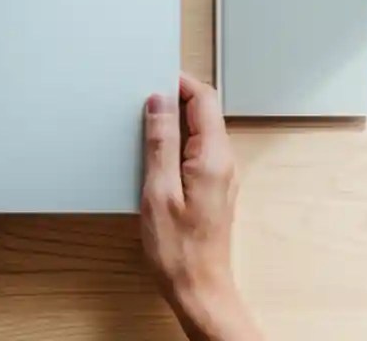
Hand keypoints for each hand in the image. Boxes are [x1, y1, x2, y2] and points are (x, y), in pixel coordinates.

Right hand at [141, 73, 262, 340]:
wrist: (198, 287)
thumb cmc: (178, 249)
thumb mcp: (158, 190)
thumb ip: (160, 142)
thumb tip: (158, 102)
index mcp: (213, 156)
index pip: (204, 99)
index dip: (179, 82)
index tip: (153, 79)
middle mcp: (224, 161)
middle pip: (204, 111)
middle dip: (174, 99)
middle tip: (142, 102)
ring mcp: (221, 175)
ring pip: (201, 131)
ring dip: (175, 122)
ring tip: (145, 128)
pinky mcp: (213, 187)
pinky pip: (198, 151)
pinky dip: (178, 143)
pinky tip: (156, 156)